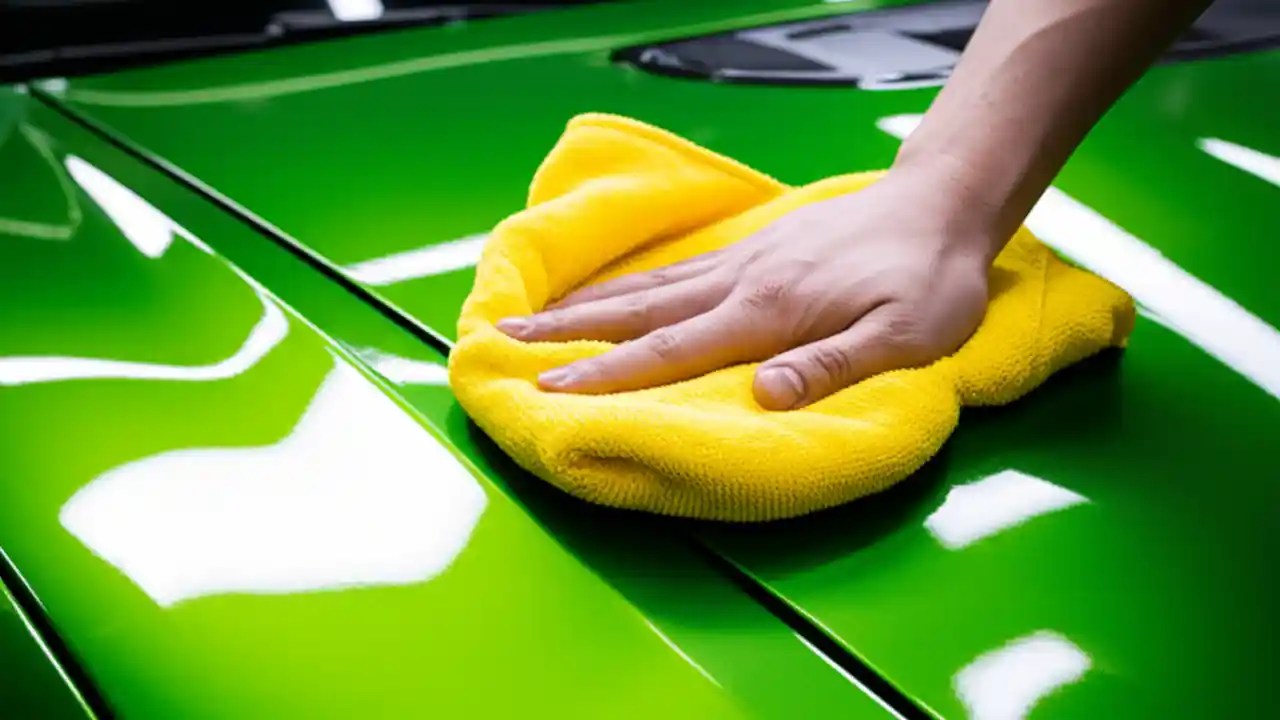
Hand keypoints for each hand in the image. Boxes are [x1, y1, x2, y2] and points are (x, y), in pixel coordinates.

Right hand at [496, 169, 999, 409]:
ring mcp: (741, 262)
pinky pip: (673, 270)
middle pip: (637, 311)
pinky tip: (609, 291)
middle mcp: (739, 283)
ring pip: (647, 286)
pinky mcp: (751, 249)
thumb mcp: (907, 335)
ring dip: (585, 303)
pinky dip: (627, 283)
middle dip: (567, 329)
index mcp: (768, 313)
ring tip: (532, 313)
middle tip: (505, 338)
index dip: (608, 373)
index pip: (670, 351)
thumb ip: (834, 365)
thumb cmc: (930, 278)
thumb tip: (764, 396)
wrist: (940, 204)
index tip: (550, 386)